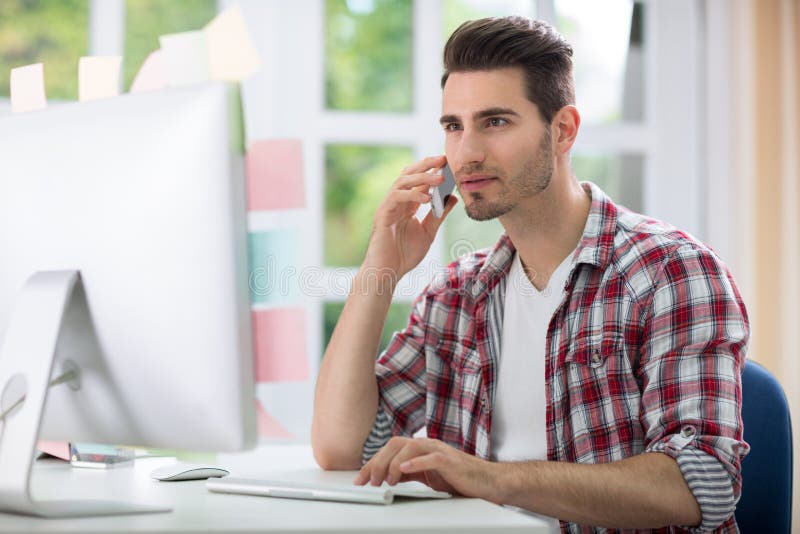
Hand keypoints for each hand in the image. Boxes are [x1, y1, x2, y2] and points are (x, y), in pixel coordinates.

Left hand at [353, 437, 499, 500]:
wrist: (487, 482)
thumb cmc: (460, 479)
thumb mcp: (428, 477)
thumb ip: (409, 474)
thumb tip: (386, 478)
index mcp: (420, 450)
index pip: (390, 449)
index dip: (373, 462)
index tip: (360, 479)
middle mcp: (427, 446)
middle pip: (395, 444)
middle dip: (378, 462)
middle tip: (369, 481)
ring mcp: (439, 451)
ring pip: (410, 447)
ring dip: (394, 463)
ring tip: (386, 479)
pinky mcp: (450, 461)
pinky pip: (431, 458)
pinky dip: (416, 463)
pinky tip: (405, 470)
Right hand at [362, 156, 458, 279]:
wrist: (388, 272)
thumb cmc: (404, 255)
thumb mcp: (428, 231)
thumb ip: (439, 214)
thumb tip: (453, 196)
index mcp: (407, 205)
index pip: (419, 181)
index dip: (432, 170)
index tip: (448, 163)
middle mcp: (396, 202)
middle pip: (408, 174)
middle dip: (425, 165)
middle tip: (443, 159)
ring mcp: (388, 207)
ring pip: (402, 182)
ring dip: (421, 178)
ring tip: (439, 178)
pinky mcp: (383, 215)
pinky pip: (396, 198)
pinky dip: (411, 195)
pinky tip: (426, 198)